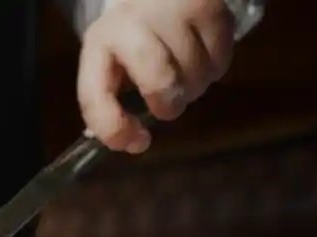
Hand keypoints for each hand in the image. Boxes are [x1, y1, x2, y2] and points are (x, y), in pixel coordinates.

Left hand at [76, 0, 234, 152]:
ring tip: (182, 72)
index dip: (113, 128)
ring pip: (196, 76)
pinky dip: (213, 70)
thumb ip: (112, 105)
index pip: (95, 95)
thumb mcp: (110, 64)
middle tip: (168, 102)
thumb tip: (133, 142)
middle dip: (168, 104)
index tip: (137, 142)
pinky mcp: (210, 8)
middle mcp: (131, 22)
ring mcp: (174, 11)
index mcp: (99, 42)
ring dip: (193, 88)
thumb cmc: (131, 35)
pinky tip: (198, 54)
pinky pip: (220, 62)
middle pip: (160, 83)